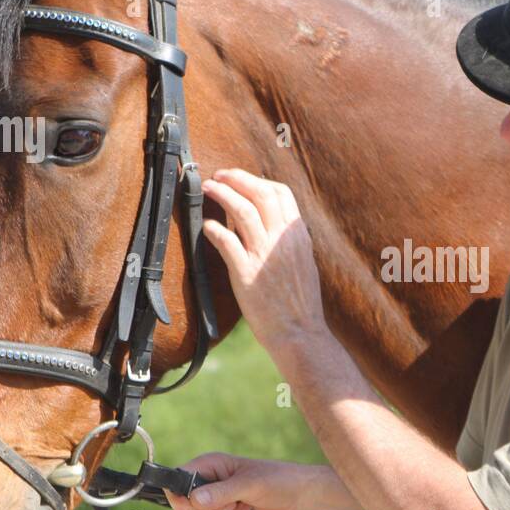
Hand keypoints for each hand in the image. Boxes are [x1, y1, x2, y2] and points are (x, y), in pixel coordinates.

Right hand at [166, 453, 309, 509]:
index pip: (175, 487)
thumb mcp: (251, 482)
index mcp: (206, 469)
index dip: (183, 501)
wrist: (298, 500)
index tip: (201, 506)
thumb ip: (223, 492)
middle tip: (235, 505)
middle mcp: (205, 490)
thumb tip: (195, 501)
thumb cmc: (277, 480)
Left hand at [202, 168, 329, 356]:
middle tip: (219, 176)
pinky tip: (206, 226)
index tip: (242, 180)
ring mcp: (265, 255)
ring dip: (223, 194)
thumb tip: (269, 222)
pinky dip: (215, 229)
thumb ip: (288, 240)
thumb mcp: (303, 263)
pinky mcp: (247, 273)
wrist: (300, 333)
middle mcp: (283, 240)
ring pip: (242, 210)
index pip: (280, 193)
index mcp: (298, 235)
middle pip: (260, 193)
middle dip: (237, 179)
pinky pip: (227, 242)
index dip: (258, 180)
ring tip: (209, 188)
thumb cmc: (300, 303)